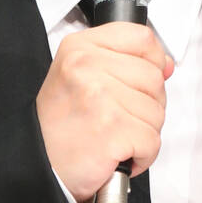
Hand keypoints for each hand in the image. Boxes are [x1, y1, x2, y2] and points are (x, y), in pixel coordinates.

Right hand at [36, 22, 174, 202]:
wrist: (37, 163)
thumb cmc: (58, 125)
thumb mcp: (80, 76)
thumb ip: (124, 62)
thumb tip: (165, 64)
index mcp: (80, 48)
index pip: (142, 39)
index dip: (152, 62)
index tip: (140, 81)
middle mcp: (88, 67)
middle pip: (154, 79)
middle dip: (146, 105)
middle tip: (118, 118)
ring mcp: (100, 97)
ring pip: (157, 112)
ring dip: (143, 132)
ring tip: (114, 137)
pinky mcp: (112, 130)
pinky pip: (152, 141)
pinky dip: (142, 155)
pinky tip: (118, 154)